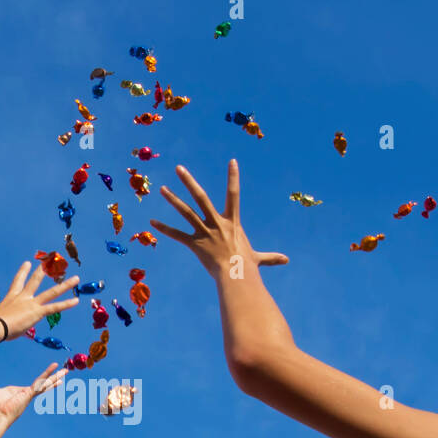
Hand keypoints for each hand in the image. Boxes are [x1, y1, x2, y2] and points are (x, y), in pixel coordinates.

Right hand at [0, 262, 80, 338]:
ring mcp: (32, 304)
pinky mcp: (37, 312)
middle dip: (42, 271)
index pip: (18, 282)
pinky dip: (66, 304)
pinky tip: (76, 300)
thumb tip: (4, 329)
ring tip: (76, 278)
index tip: (28, 263)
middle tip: (48, 262)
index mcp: (12, 297)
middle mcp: (23, 297)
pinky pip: (55, 307)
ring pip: (52, 292)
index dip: (23, 272)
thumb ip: (6, 321)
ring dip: (65, 285)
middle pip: (35, 281)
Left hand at [0, 362, 66, 429]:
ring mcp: (28, 395)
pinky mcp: (29, 395)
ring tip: (67, 371)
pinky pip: (41, 384)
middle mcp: (25, 394)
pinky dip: (49, 377)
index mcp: (17, 393)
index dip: (40, 380)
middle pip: (42, 384)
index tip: (46, 377)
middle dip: (53, 378)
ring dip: (56, 378)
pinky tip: (58, 372)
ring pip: (45, 384)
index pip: (32, 385)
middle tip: (64, 372)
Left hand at [150, 160, 288, 277]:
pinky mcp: (195, 245)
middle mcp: (217, 223)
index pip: (234, 194)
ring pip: (186, 212)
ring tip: (162, 188)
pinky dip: (164, 229)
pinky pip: (177, 235)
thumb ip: (270, 258)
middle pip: (201, 197)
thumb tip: (286, 260)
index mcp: (232, 222)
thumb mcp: (258, 259)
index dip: (233, 177)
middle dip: (189, 182)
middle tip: (178, 168)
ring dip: (173, 199)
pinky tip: (152, 222)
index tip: (232, 161)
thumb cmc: (247, 268)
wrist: (236, 276)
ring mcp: (204, 232)